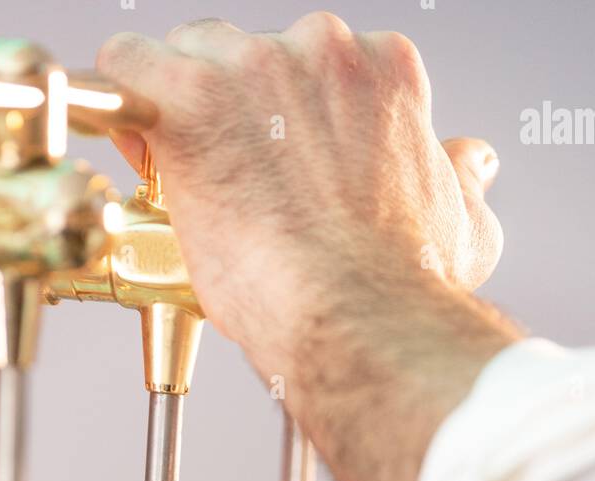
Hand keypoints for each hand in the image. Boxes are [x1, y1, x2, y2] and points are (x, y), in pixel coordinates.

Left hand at [98, 13, 502, 381]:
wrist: (355, 316)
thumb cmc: (400, 286)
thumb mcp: (461, 227)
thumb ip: (461, 182)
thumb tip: (472, 163)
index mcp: (383, 71)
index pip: (315, 66)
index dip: (282, 116)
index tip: (272, 161)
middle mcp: (321, 50)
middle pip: (249, 55)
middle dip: (235, 112)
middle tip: (232, 179)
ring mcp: (254, 67)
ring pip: (189, 58)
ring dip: (181, 110)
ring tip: (188, 178)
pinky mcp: (192, 96)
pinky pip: (128, 66)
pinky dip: (122, 101)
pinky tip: (134, 146)